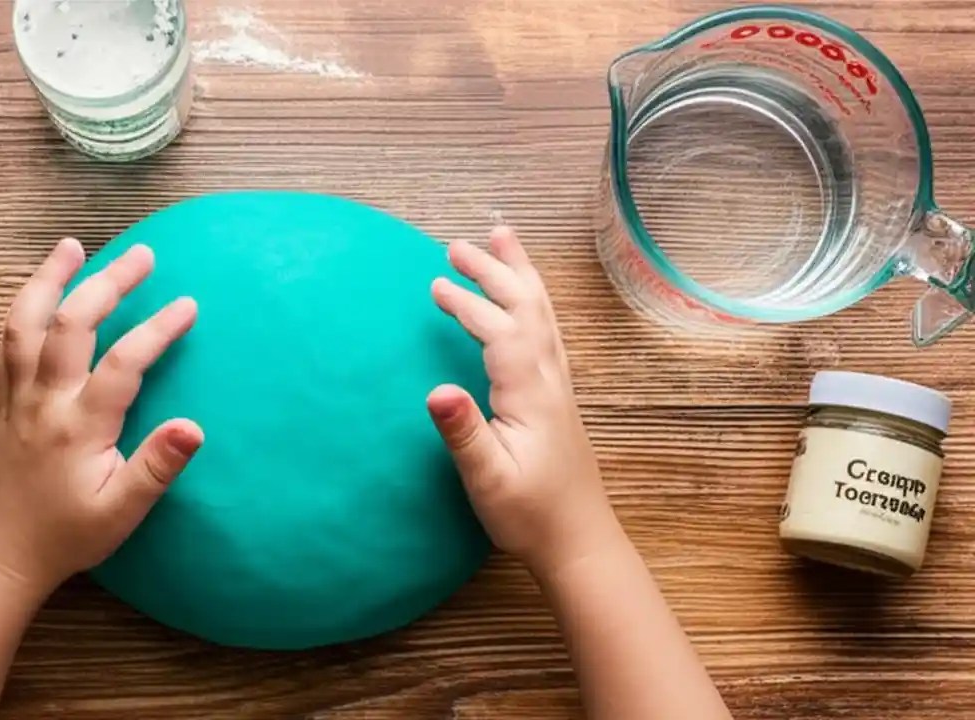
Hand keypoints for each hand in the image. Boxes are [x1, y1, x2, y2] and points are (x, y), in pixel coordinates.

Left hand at [0, 237, 202, 595]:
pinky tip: (41, 290)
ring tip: (72, 246)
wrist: (2, 555)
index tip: (187, 306)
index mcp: (77, 427)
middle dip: (108, 283)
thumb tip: (193, 427)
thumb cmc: (69, 535)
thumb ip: (157, 467)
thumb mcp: (122, 512)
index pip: (121, 365)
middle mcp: (42, 402)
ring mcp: (16, 398)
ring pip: (25, 324)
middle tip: (143, 254)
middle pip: (70, 325)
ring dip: (50, 280)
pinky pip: (8, 341)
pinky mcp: (2, 402)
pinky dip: (24, 306)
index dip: (156, 331)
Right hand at [427, 227, 608, 569]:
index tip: (437, 285)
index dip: (470, 305)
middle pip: (527, 309)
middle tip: (457, 245)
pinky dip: (531, 300)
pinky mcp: (556, 397)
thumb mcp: (488, 481)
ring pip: (542, 315)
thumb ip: (463, 434)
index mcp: (532, 396)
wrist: (579, 543)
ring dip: (520, 274)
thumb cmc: (530, 517)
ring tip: (502, 238)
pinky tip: (522, 297)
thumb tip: (436, 390)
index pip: (501, 333)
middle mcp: (550, 382)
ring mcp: (558, 387)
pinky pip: (545, 331)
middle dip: (494, 272)